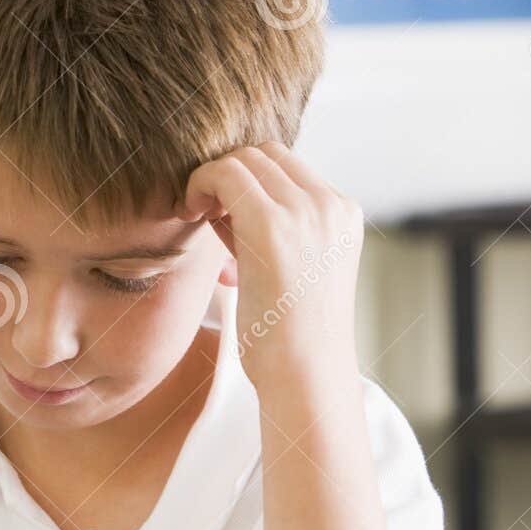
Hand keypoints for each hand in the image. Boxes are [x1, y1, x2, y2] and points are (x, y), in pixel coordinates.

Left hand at [181, 142, 362, 385]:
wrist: (305, 376)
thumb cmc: (288, 337)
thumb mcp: (287, 272)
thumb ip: (265, 232)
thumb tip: (225, 205)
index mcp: (341, 213)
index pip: (286, 164)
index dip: (245, 178)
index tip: (218, 212)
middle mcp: (331, 205)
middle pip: (265, 153)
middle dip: (227, 175)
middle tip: (201, 211)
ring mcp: (308, 212)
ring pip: (244, 159)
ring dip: (212, 179)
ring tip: (195, 216)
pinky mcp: (273, 227)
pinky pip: (226, 176)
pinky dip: (201, 184)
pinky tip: (189, 215)